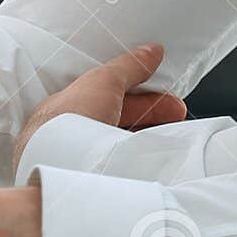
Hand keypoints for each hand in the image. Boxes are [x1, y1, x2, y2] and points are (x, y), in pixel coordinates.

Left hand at [11, 43, 185, 172]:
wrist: (57, 170)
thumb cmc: (69, 121)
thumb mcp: (103, 81)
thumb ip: (128, 66)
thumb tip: (152, 50)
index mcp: (70, 110)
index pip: (112, 99)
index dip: (144, 97)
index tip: (172, 101)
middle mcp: (74, 137)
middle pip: (120, 123)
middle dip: (152, 118)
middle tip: (178, 117)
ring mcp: (84, 162)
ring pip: (122, 148)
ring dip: (148, 141)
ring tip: (173, 141)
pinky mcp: (95, 185)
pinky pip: (123, 170)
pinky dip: (142, 163)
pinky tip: (156, 164)